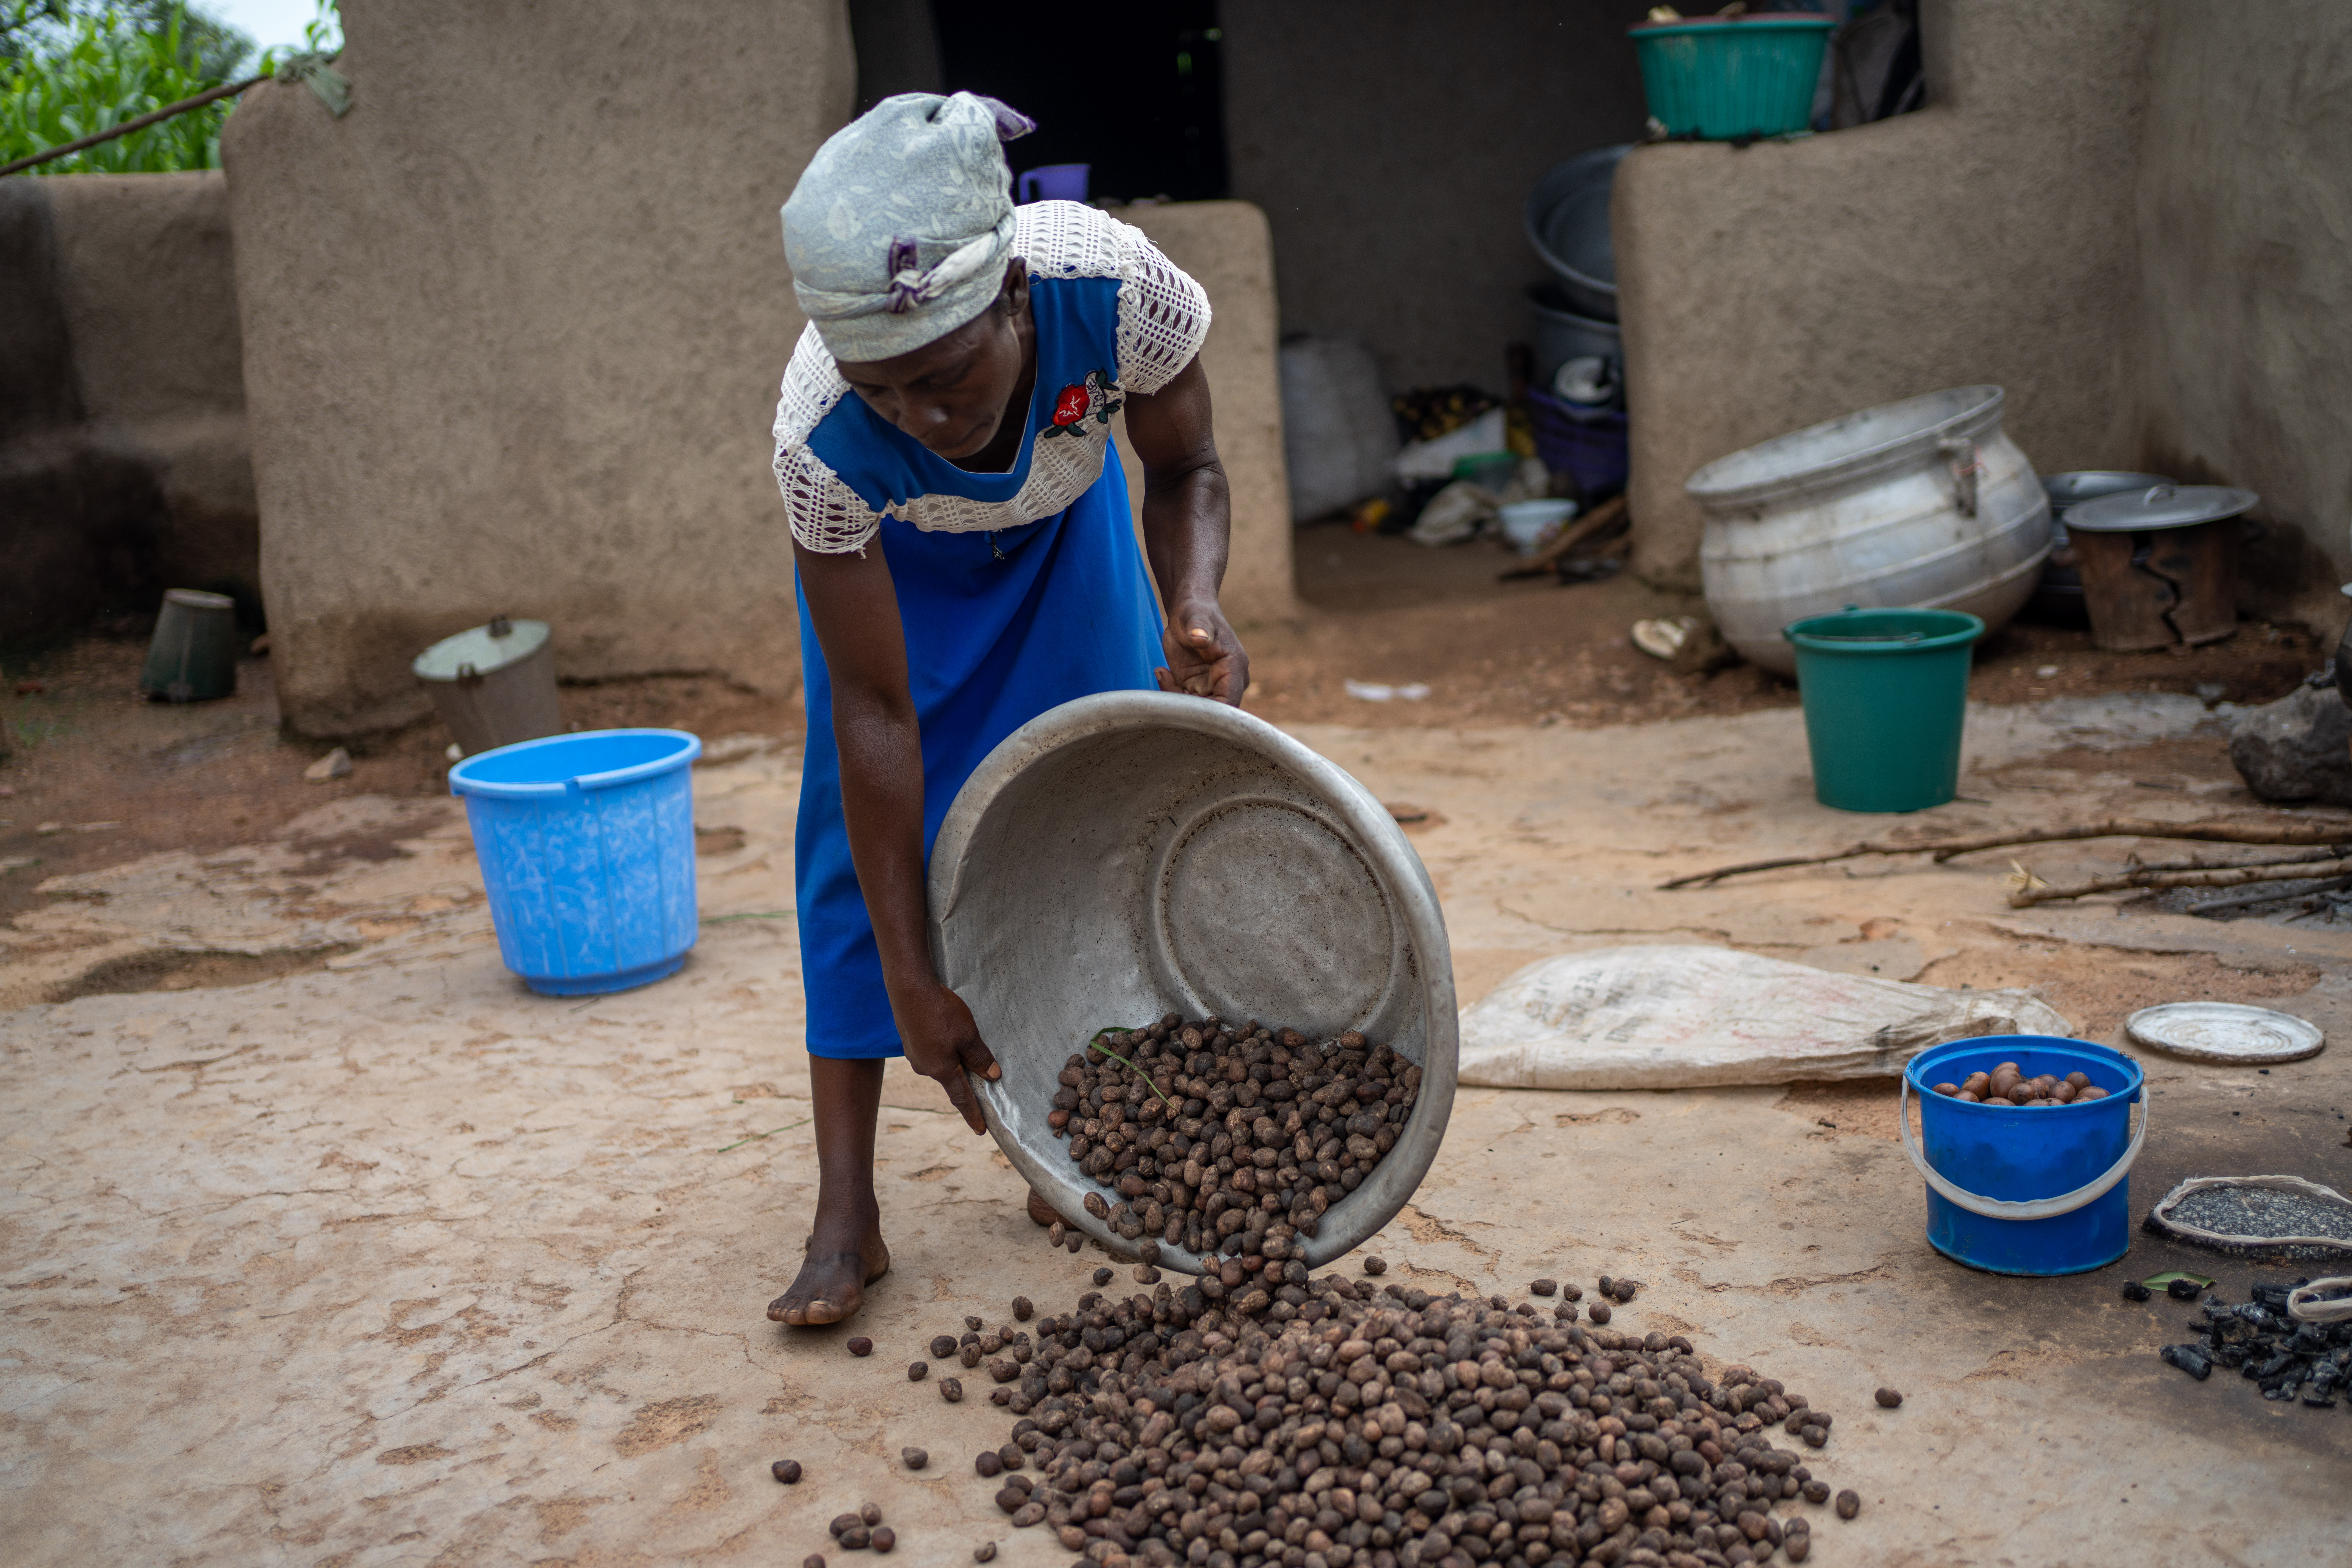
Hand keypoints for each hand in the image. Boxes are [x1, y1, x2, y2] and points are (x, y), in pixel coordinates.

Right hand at [893, 981, 999, 1133]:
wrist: (908, 989)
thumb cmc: (940, 1012)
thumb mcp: (968, 1035)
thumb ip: (980, 1058)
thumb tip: (993, 1077)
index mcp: (941, 1070)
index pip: (962, 1099)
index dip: (973, 1115)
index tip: (981, 1131)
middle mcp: (925, 1067)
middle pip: (951, 1079)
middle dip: (965, 1080)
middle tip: (981, 1079)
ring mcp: (915, 1055)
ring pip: (941, 1063)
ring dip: (953, 1059)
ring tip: (962, 1044)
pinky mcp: (910, 1042)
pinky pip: (931, 1051)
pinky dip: (942, 1048)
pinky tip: (945, 1033)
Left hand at [1155, 598, 1248, 705]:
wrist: (1187, 613)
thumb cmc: (1195, 611)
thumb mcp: (1195, 616)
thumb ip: (1199, 627)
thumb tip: (1200, 637)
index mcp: (1234, 667)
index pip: (1229, 703)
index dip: (1209, 713)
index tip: (1184, 704)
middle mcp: (1227, 682)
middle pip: (1211, 712)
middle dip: (1187, 706)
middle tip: (1166, 683)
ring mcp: (1212, 687)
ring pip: (1195, 710)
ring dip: (1175, 699)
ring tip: (1162, 673)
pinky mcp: (1196, 688)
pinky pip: (1184, 703)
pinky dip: (1170, 693)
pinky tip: (1162, 672)